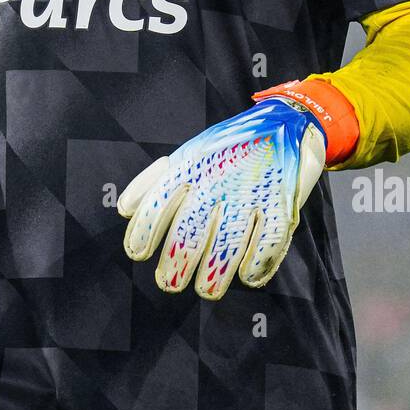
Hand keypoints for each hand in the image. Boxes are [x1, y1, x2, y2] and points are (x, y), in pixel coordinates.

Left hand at [117, 95, 326, 298]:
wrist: (285, 120)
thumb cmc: (227, 149)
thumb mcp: (187, 155)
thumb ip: (154, 181)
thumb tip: (124, 209)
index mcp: (190, 167)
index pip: (159, 202)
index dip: (145, 230)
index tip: (138, 253)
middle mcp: (217, 180)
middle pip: (191, 231)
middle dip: (176, 264)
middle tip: (169, 282)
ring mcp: (250, 192)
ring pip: (227, 242)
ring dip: (214, 273)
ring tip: (205, 289)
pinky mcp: (281, 202)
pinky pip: (268, 240)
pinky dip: (257, 263)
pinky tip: (247, 276)